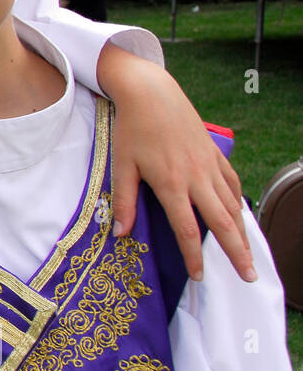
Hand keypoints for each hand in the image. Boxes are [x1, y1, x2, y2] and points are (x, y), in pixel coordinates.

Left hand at [102, 47, 254, 282]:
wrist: (151, 93)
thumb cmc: (132, 129)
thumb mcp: (122, 165)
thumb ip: (124, 202)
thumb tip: (121, 234)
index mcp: (171, 184)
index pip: (187, 229)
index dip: (194, 256)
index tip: (200, 276)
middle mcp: (196, 177)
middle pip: (223, 222)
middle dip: (237, 252)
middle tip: (248, 276)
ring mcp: (209, 165)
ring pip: (232, 205)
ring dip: (243, 232)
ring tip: (249, 255)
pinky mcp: (214, 154)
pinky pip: (231, 183)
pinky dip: (238, 202)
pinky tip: (239, 215)